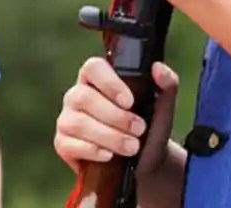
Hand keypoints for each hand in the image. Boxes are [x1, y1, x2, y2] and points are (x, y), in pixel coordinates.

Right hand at [54, 58, 178, 175]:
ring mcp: (67, 119)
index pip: (93, 67)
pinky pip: (69, 144)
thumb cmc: (150, 128)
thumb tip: (158, 68)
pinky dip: (92, 150)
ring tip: (131, 147)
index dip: (109, 82)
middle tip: (139, 129)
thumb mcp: (163, 107)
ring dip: (108, 136)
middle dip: (115, 116)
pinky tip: (109, 156)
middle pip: (84, 97)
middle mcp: (78, 95)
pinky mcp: (63, 143)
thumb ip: (166, 84)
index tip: (130, 101)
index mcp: (97, 79)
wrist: (145, 164)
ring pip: (78, 123)